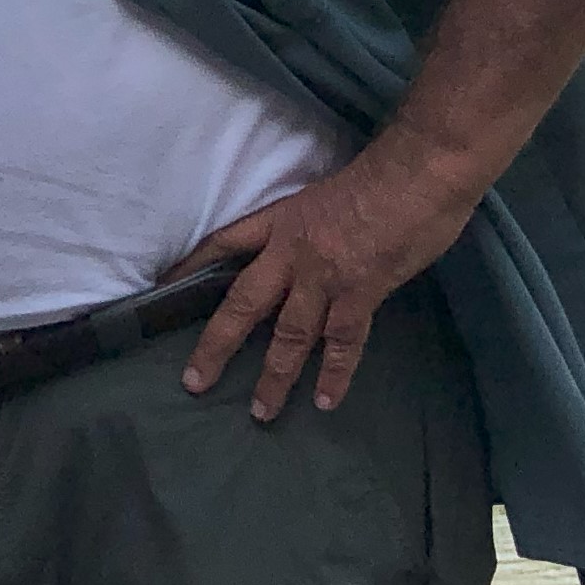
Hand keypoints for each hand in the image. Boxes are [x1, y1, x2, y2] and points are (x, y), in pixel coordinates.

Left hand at [171, 147, 477, 418]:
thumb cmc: (382, 176)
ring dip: (274, 377)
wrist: (420, 172)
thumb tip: (310, 257)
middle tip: (195, 382)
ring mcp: (325, 276)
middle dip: (217, 345)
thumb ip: (311, 230)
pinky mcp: (361, 293)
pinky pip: (342, 342)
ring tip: (261, 412)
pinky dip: (334, 373)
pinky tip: (325, 400)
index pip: (224, 243)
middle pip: (243, 303)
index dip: (193, 266)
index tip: (164, 288)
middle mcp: (293, 253)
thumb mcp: (325, 196)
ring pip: (289, 335)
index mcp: (281, 221)